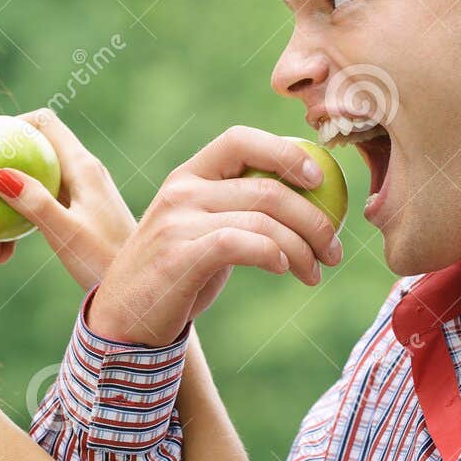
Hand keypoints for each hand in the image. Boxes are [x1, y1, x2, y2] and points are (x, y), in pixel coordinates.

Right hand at [0, 109, 134, 289]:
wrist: (141, 292)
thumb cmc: (107, 264)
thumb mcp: (67, 234)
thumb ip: (35, 204)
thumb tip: (0, 174)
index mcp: (83, 168)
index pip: (44, 124)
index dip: (11, 124)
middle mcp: (82, 174)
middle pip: (31, 156)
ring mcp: (79, 196)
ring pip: (30, 188)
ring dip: (2, 211)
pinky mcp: (76, 216)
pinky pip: (38, 211)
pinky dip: (17, 228)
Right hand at [87, 127, 342, 346]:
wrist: (125, 320)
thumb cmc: (177, 275)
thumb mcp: (203, 230)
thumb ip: (240, 209)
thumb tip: (309, 201)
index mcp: (188, 175)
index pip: (240, 139)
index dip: (286, 152)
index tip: (320, 180)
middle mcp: (181, 190)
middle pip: (267, 188)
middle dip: (314, 219)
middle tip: (334, 250)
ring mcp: (178, 222)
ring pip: (263, 219)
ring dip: (303, 248)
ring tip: (314, 272)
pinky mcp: (180, 255)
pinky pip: (243, 244)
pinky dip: (275, 255)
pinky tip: (285, 270)